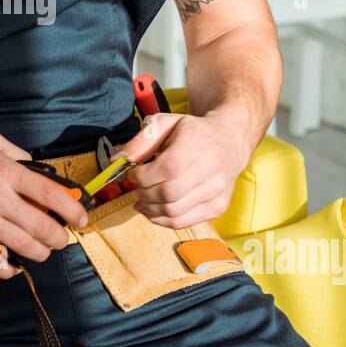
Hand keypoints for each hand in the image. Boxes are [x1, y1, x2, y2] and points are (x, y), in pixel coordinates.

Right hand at [0, 130, 90, 276]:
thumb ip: (15, 153)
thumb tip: (36, 167)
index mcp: (6, 171)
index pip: (52, 195)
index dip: (73, 211)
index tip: (80, 219)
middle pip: (44, 227)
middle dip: (59, 238)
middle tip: (61, 240)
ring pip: (24, 247)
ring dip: (39, 254)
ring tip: (40, 252)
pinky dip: (8, 270)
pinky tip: (12, 267)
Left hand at [126, 112, 246, 227]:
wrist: (229, 141)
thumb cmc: (192, 132)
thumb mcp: (165, 124)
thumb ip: (140, 142)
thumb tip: (116, 161)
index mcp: (196, 145)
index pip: (165, 170)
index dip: (142, 177)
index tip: (134, 174)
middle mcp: (211, 170)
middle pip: (168, 194)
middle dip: (144, 194)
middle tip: (137, 188)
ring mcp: (217, 192)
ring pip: (174, 212)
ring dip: (150, 210)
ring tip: (142, 201)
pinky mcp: (218, 207)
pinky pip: (184, 222)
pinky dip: (163, 220)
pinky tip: (154, 211)